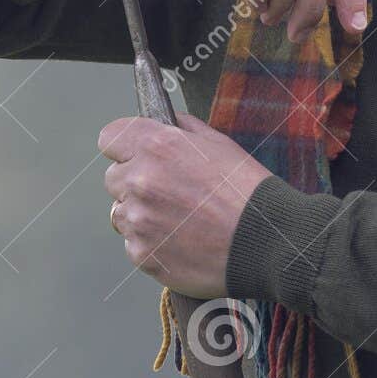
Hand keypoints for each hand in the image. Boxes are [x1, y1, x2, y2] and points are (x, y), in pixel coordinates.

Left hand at [98, 111, 273, 298]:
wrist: (267, 242)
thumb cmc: (246, 191)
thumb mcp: (219, 144)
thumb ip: (183, 129)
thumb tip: (165, 123)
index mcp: (156, 146)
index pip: (109, 138)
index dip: (124, 146)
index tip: (135, 154)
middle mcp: (140, 180)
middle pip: (113, 177)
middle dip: (133, 181)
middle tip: (167, 192)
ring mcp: (139, 220)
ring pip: (121, 212)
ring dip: (140, 214)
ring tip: (176, 221)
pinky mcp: (143, 254)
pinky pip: (133, 243)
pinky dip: (150, 243)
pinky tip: (180, 242)